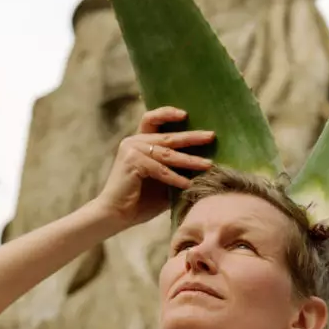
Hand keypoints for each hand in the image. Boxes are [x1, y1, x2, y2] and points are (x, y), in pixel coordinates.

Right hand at [97, 108, 214, 229]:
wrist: (116, 215)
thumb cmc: (140, 201)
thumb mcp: (163, 180)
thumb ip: (177, 169)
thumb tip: (205, 164)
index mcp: (139, 142)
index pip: (152, 119)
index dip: (168, 113)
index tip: (186, 114)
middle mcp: (134, 142)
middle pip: (167, 136)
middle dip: (192, 136)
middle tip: (211, 137)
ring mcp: (132, 150)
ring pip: (168, 153)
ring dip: (190, 160)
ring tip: (208, 165)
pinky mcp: (132, 162)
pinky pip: (160, 169)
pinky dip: (176, 178)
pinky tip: (189, 184)